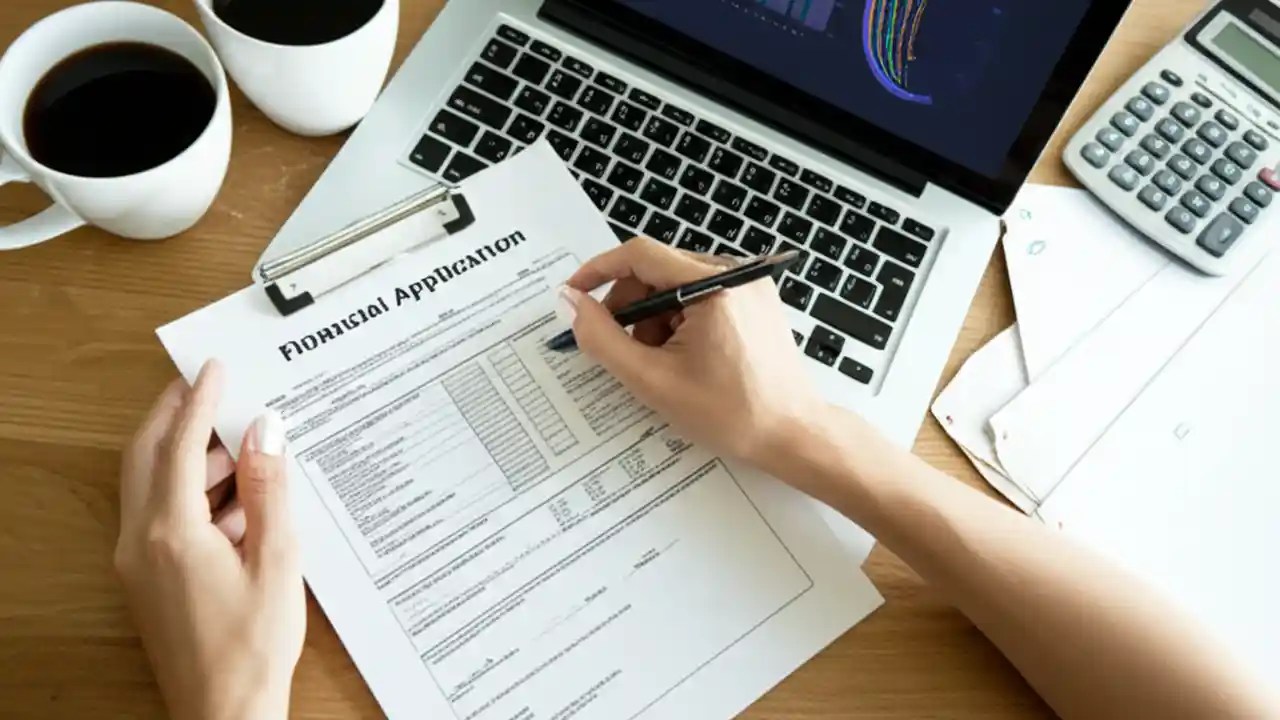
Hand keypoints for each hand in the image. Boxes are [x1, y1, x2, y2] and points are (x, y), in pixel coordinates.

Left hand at [115, 360, 304, 719]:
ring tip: (242, 440)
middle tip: (204, 383)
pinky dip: (192, 491)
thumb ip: (270, 489)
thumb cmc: (254, 646)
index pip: (181, 445)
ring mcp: (140, 562)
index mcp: (172, 532)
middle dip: (174, 415)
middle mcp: (142, 541)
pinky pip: (161, 516)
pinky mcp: (150, 579)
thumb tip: (266, 432)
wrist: (227, 713)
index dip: (200, 400)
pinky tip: (239, 497)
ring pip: (152, 485)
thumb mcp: (277, 559)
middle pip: (148, 456)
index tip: (214, 368)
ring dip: (188, 454)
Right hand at [562, 237, 823, 468]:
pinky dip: (681, 321)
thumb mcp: (652, 380)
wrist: (791, 435)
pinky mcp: (755, 300)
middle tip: (622, 349)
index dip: (598, 271)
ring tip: (663, 363)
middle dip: (630, 308)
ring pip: (676, 285)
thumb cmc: (729, 414)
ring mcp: (749, 285)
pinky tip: (686, 358)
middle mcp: (735, 274)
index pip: (640, 254)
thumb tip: (570, 302)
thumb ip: (602, 338)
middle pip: (658, 269)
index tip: (574, 294)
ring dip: (655, 318)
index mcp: (712, 286)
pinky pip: (701, 295)